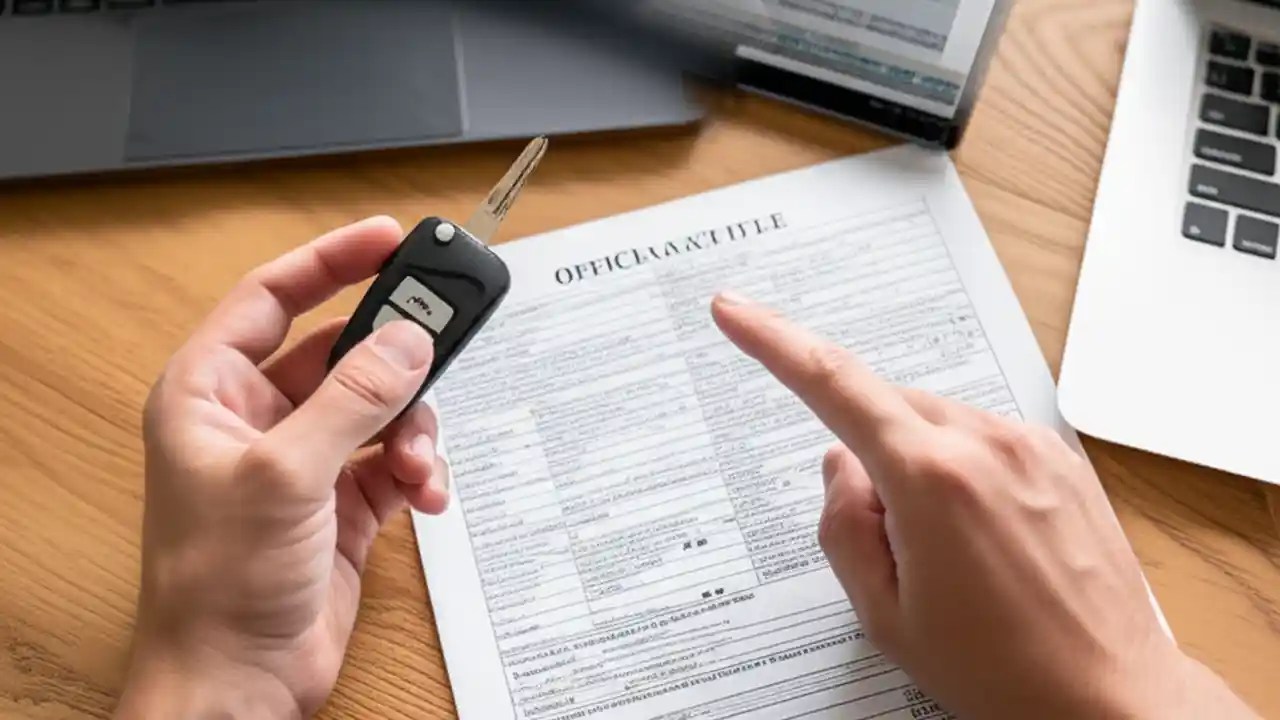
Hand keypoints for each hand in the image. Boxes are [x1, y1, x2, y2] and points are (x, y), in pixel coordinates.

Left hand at [116, 217, 450, 718]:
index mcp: (211, 393)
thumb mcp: (286, 475)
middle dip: (394, 358)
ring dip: (413, 428)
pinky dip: (420, 471)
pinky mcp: (342, 502)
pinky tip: (425, 495)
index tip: (388, 239)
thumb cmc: (217, 587)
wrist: (240, 682)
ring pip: (380, 407)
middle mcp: (258, 419)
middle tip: (443, 340)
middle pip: (341, 352)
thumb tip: (406, 340)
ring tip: (419, 461)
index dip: (330, 260)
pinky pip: (396, 460)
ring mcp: (304, 460)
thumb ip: (352, 400)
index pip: (271, 297)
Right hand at [711, 293, 1259, 719]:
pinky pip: (982, 439)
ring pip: (935, 425)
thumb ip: (842, 526)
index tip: (734, 311)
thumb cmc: (1002, 671)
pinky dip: (962, 472)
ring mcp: (1031, 446)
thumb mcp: (885, 614)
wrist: (1112, 697)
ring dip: (919, 469)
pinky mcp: (1062, 457)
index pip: (833, 384)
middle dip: (868, 457)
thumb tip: (840, 463)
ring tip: (952, 557)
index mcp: (931, 480)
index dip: (773, 341)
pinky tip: (986, 542)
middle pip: (886, 410)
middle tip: (891, 545)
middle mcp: (986, 443)